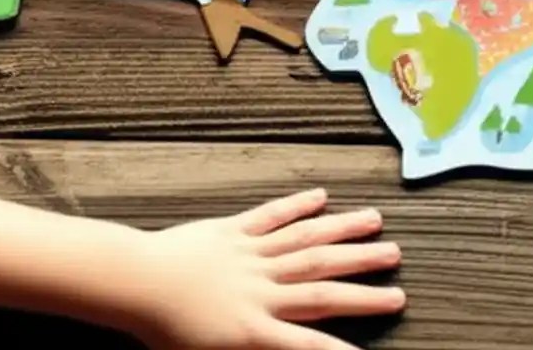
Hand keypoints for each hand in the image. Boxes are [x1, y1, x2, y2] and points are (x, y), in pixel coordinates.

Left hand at [135, 188, 404, 349]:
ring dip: (344, 234)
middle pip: (321, 285)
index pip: (310, 344)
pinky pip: (270, 218)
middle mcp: (261, 290)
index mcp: (254, 330)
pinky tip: (322, 197)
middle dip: (363, 280)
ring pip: (305, 244)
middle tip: (398, 268)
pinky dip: (297, 206)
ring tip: (377, 223)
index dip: (344, 347)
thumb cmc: (163, 332)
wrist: (133, 284)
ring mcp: (249, 257)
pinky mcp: (232, 232)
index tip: (377, 339)